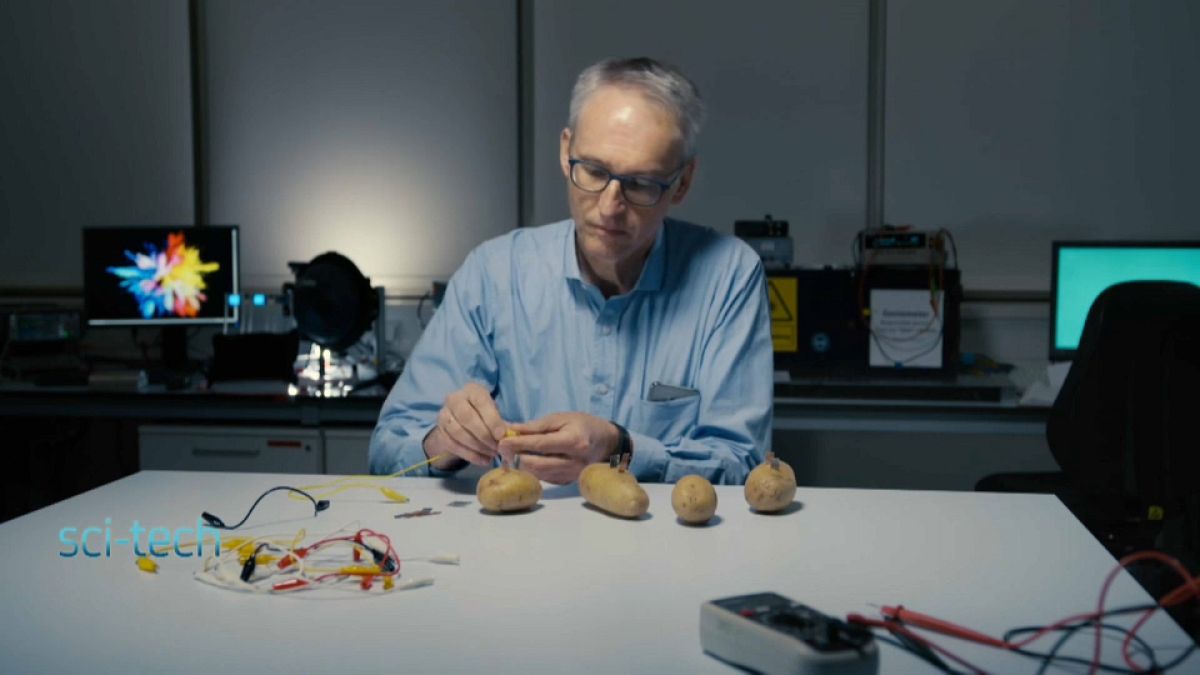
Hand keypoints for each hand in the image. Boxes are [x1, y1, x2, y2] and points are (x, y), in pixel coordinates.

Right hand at [423, 382, 508, 469]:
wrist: (461, 420)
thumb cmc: (484, 414)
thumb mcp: (494, 413)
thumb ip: (502, 424)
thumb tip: (511, 438)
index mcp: (472, 390)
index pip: (481, 402)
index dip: (492, 420)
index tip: (501, 435)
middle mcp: (454, 399)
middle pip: (467, 418)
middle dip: (484, 435)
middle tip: (497, 448)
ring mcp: (444, 415)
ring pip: (458, 432)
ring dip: (477, 447)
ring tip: (491, 455)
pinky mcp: (440, 431)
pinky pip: (452, 445)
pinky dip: (469, 455)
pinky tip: (482, 460)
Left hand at [497, 412, 618, 484]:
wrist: (607, 442)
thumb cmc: (583, 425)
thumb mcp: (561, 418)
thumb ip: (536, 426)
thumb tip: (511, 430)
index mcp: (574, 442)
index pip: (540, 445)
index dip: (519, 444)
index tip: (502, 442)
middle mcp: (574, 462)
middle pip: (537, 464)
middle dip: (517, 456)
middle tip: (503, 448)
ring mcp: (572, 475)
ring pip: (538, 474)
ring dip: (522, 464)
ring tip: (513, 453)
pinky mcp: (568, 482)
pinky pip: (544, 478)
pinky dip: (532, 470)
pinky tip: (527, 460)